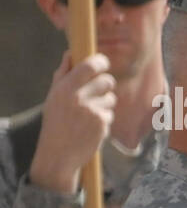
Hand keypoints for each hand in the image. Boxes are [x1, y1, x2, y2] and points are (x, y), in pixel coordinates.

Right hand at [29, 53, 114, 194]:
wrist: (59, 153)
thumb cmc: (56, 122)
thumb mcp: (54, 97)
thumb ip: (63, 75)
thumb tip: (70, 53)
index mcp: (65, 88)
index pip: (89, 66)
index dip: (101, 62)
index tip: (103, 62)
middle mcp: (78, 97)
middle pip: (107, 81)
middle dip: (106, 85)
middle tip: (98, 92)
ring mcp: (92, 110)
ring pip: (111, 98)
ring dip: (105, 104)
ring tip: (89, 115)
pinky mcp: (102, 123)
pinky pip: (110, 114)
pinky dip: (104, 120)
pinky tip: (91, 127)